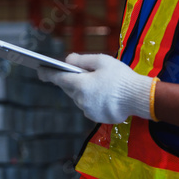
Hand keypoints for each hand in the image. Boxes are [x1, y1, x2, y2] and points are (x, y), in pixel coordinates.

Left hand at [38, 53, 154, 124]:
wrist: (139, 97)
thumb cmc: (120, 76)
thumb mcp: (102, 61)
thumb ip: (81, 60)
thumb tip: (67, 60)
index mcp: (81, 85)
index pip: (58, 79)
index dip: (47, 74)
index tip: (39, 70)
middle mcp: (81, 100)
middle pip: (69, 88)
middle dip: (68, 80)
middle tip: (72, 73)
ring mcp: (88, 111)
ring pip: (78, 98)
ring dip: (81, 90)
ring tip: (91, 82)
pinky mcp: (96, 117)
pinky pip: (88, 106)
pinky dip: (91, 99)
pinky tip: (100, 93)